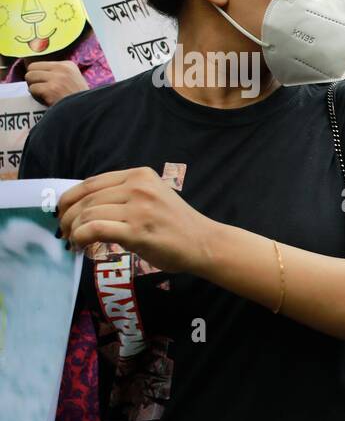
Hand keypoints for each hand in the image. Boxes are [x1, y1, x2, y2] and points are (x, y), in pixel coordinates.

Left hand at [26, 61, 88, 105]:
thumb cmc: (78, 99)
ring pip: (29, 77)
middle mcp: (62, 68)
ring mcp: (57, 78)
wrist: (86, 112)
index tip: (48, 85)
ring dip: (34, 88)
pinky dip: (36, 97)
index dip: (40, 75)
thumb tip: (37, 72)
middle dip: (34, 80)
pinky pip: (32, 89)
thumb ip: (58, 73)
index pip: (40, 64)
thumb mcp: (73, 79)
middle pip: (32, 68)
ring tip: (44, 95)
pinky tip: (46, 100)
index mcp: (68, 65)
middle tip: (42, 90)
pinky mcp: (51, 89)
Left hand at [58, 167, 217, 272]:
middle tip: (64, 231)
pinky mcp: (137, 231)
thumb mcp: (152, 196)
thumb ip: (125, 194)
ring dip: (73, 229)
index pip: (92, 182)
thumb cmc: (177, 225)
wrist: (204, 243)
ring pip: (88, 214)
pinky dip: (81, 237)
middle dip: (67, 216)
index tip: (63, 212)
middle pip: (87, 198)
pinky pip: (95, 229)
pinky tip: (80, 245)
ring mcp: (139, 209)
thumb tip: (84, 204)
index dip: (70, 198)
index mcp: (141, 175)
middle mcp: (139, 187)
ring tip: (73, 241)